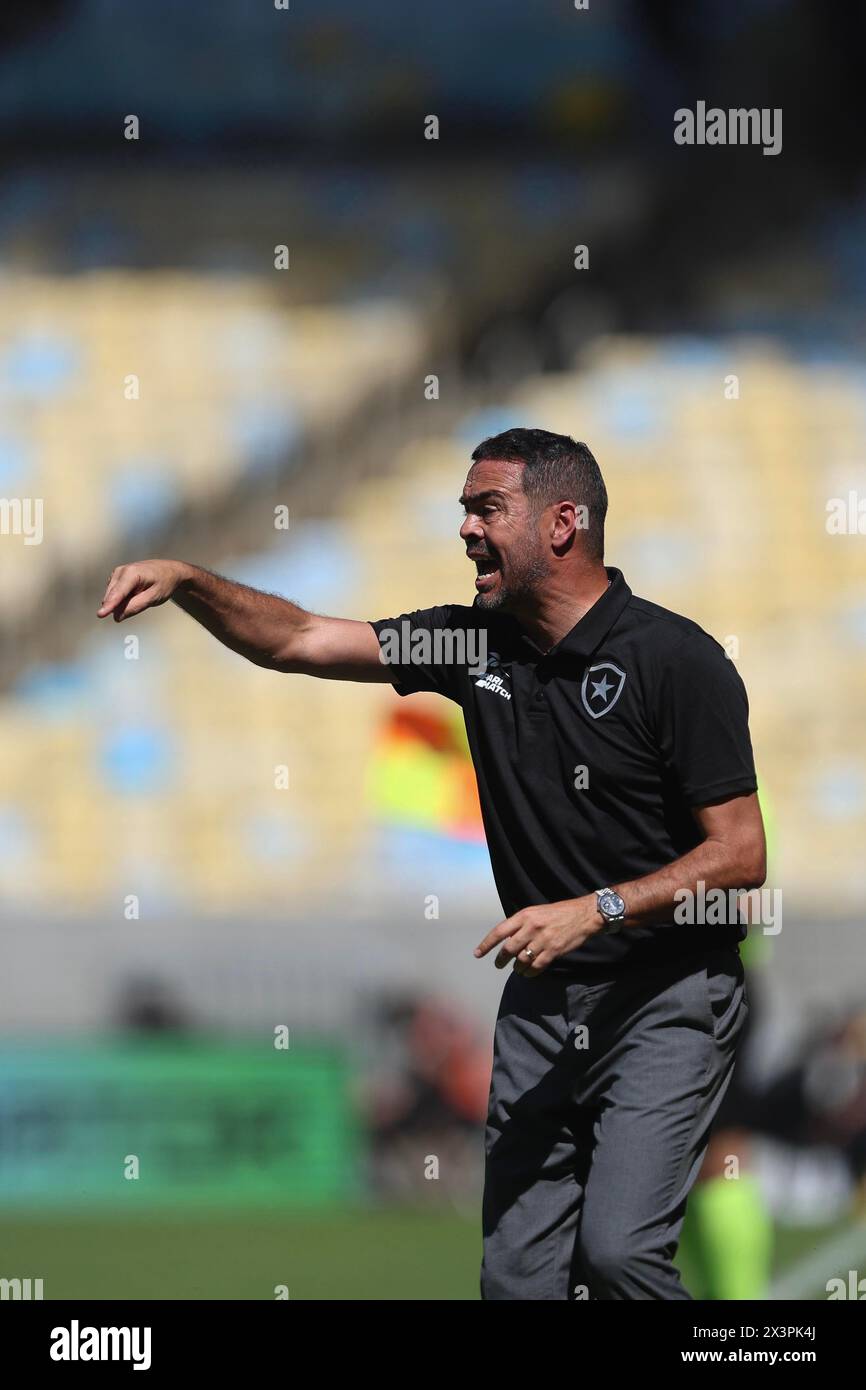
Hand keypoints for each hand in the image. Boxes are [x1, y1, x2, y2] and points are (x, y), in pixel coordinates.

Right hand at [98, 560, 188, 621]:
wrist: (170, 571)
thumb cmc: (164, 582)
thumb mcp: (154, 597)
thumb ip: (135, 606)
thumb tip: (117, 616)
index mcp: (132, 573)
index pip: (118, 593)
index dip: (109, 605)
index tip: (100, 614)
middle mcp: (121, 571)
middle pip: (113, 596)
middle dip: (120, 605)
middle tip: (141, 601)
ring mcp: (117, 573)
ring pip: (112, 595)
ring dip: (122, 602)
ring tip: (142, 594)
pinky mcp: (117, 577)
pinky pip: (115, 593)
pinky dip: (123, 598)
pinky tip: (136, 593)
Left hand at [474, 895, 604, 976]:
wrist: (583, 915)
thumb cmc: (557, 913)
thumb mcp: (536, 912)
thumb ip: (520, 924)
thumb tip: (505, 940)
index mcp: (525, 915)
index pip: (499, 931)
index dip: (486, 944)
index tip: (477, 954)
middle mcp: (531, 927)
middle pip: (509, 949)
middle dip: (501, 960)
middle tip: (498, 965)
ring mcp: (543, 939)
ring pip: (521, 960)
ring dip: (517, 967)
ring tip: (517, 969)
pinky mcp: (553, 950)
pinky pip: (536, 967)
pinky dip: (530, 973)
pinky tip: (528, 973)